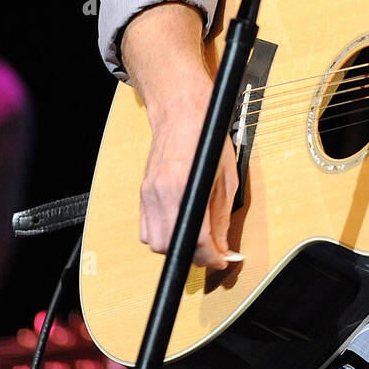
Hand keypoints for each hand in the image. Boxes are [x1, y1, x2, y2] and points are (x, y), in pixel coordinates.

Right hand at [122, 3, 240, 270]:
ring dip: (176, 246)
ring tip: (198, 237)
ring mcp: (147, 194)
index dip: (212, 258)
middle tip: (213, 250)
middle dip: (193, 255)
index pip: (195, 241)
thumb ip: (222, 215)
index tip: (224, 260)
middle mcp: (161, 194)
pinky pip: (145, 229)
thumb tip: (223, 246)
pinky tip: (180, 224)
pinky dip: (162, 234)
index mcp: (185, 187)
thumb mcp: (227, 174)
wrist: (181, 108)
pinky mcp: (142, 192)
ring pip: (154, 242)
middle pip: (169, 248)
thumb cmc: (208, 134)